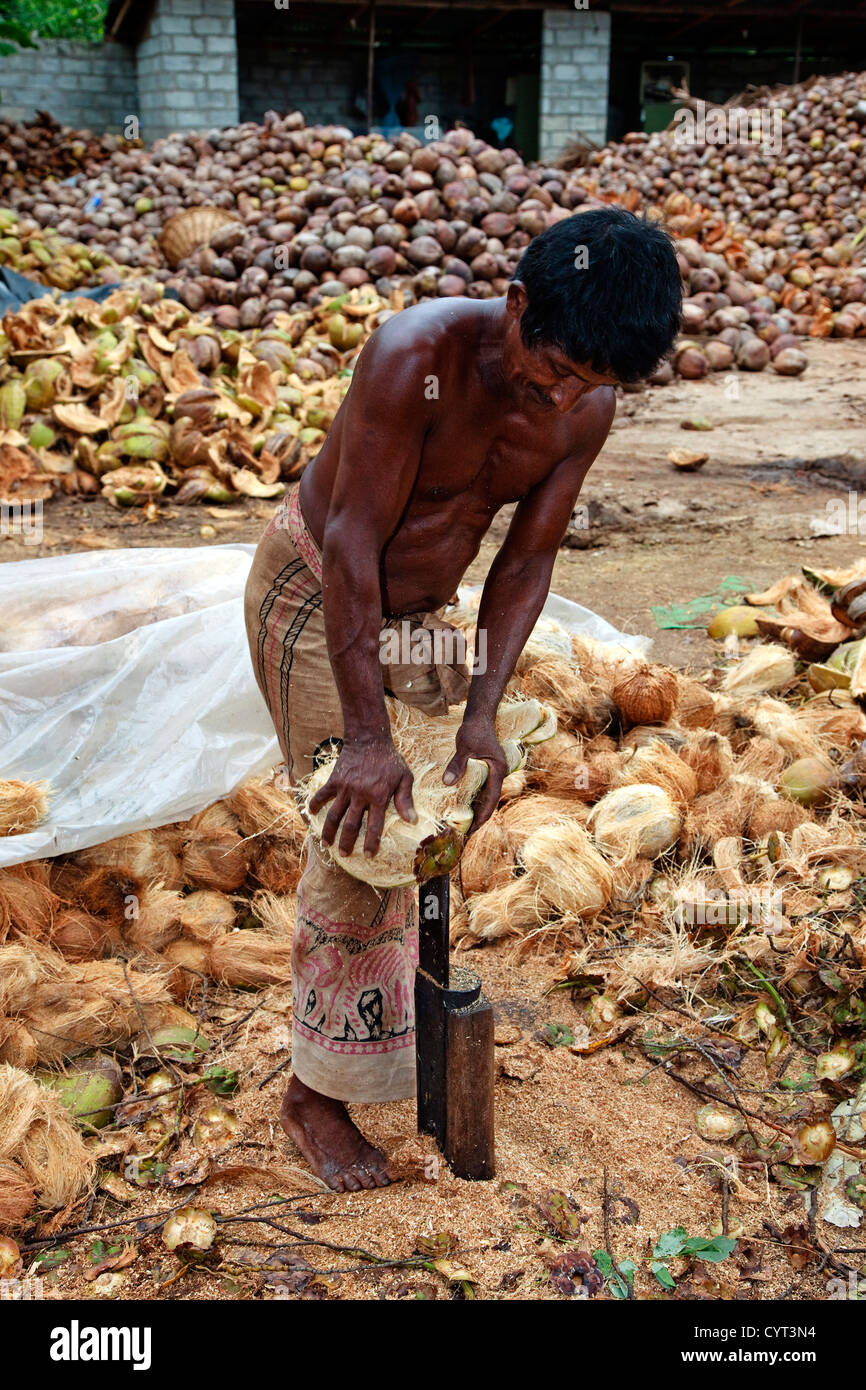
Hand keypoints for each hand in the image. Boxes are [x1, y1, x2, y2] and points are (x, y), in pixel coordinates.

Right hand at [308, 737, 415, 857]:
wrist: (369, 738)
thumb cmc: (389, 759)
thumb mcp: (404, 777)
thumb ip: (406, 799)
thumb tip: (412, 820)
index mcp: (378, 796)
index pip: (374, 825)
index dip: (371, 842)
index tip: (368, 855)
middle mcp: (360, 795)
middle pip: (351, 824)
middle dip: (347, 842)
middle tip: (345, 855)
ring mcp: (345, 788)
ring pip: (334, 814)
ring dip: (329, 831)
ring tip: (326, 844)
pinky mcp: (334, 779)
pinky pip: (322, 794)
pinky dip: (314, 803)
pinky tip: (310, 813)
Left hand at [443, 714, 506, 831]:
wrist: (480, 716)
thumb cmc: (475, 730)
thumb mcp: (465, 747)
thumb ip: (457, 764)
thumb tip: (447, 782)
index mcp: (498, 771)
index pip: (492, 800)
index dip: (483, 816)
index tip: (472, 829)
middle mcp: (498, 774)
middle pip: (489, 802)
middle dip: (478, 818)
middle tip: (464, 833)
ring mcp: (492, 773)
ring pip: (485, 797)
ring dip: (476, 810)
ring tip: (462, 824)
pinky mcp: (486, 770)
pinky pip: (480, 789)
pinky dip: (473, 800)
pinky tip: (461, 807)